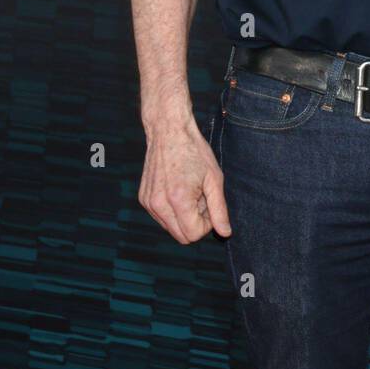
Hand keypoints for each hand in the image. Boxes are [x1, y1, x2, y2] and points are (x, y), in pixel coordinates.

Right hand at [138, 113, 231, 243]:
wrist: (168, 131)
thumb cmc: (194, 152)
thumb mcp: (214, 179)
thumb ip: (219, 209)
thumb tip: (225, 233)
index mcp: (178, 200)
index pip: (194, 234)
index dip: (207, 224)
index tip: (209, 204)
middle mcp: (159, 204)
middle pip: (181, 237)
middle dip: (195, 223)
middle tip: (200, 198)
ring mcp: (149, 202)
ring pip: (171, 229)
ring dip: (184, 217)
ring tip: (189, 192)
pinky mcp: (143, 199)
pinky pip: (162, 218)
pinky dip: (172, 210)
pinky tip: (177, 189)